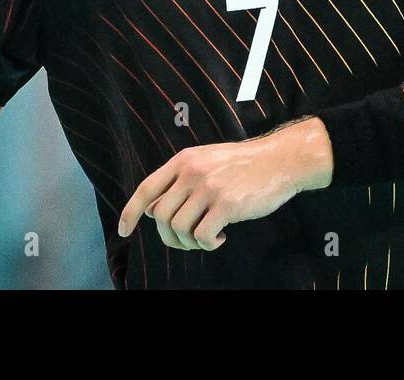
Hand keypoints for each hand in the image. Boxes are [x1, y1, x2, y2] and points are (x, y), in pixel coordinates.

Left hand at [117, 117, 331, 249]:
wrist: (280, 160)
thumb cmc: (243, 165)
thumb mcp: (205, 163)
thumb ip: (178, 183)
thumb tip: (150, 210)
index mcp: (183, 160)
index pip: (146, 188)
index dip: (130, 211)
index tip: (123, 231)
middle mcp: (191, 171)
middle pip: (160, 215)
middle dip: (169, 237)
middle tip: (188, 241)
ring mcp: (208, 187)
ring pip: (178, 228)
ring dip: (189, 242)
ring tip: (207, 238)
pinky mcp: (227, 204)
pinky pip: (202, 236)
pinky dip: (208, 244)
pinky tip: (221, 238)